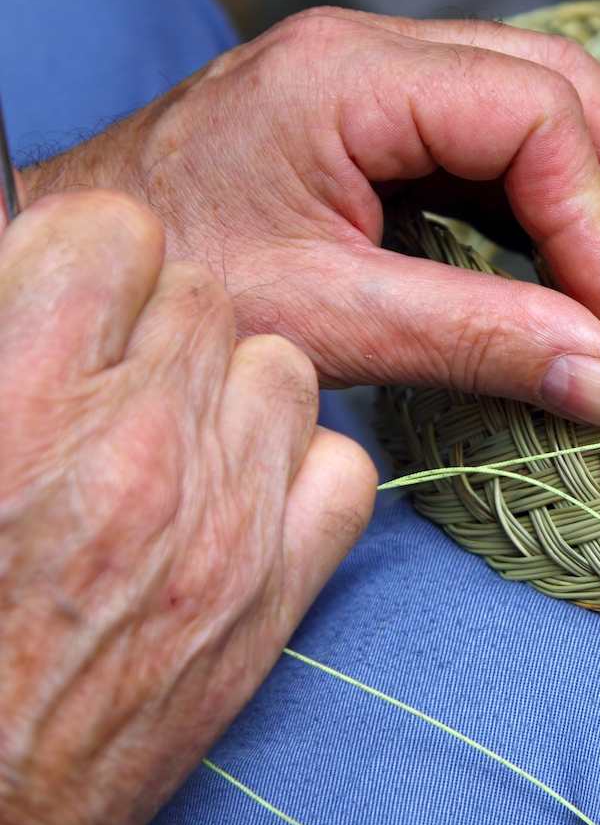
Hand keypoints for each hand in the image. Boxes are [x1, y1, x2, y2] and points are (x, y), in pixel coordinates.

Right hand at [0, 191, 377, 824]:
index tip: (77, 294)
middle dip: (160, 326)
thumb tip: (38, 262)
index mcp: (20, 395)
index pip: (117, 234)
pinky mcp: (275, 590)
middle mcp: (136, 448)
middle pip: (207, 300)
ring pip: (283, 371)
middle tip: (110, 381)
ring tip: (170, 439)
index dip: (93, 258)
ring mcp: (223, 520)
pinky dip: (300, 467)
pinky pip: (342, 466)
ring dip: (232, 390)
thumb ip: (7, 334)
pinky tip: (239, 493)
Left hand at [21, 8, 599, 426]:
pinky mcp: (381, 128)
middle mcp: (374, 58)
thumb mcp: (326, 317)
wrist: (82, 261)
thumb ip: (475, 339)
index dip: (596, 215)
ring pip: (542, 98)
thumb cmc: (173, 285)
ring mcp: (379, 86)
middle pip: (556, 85)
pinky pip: (503, 136)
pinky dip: (573, 183)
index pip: (528, 116)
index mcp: (352, 78)